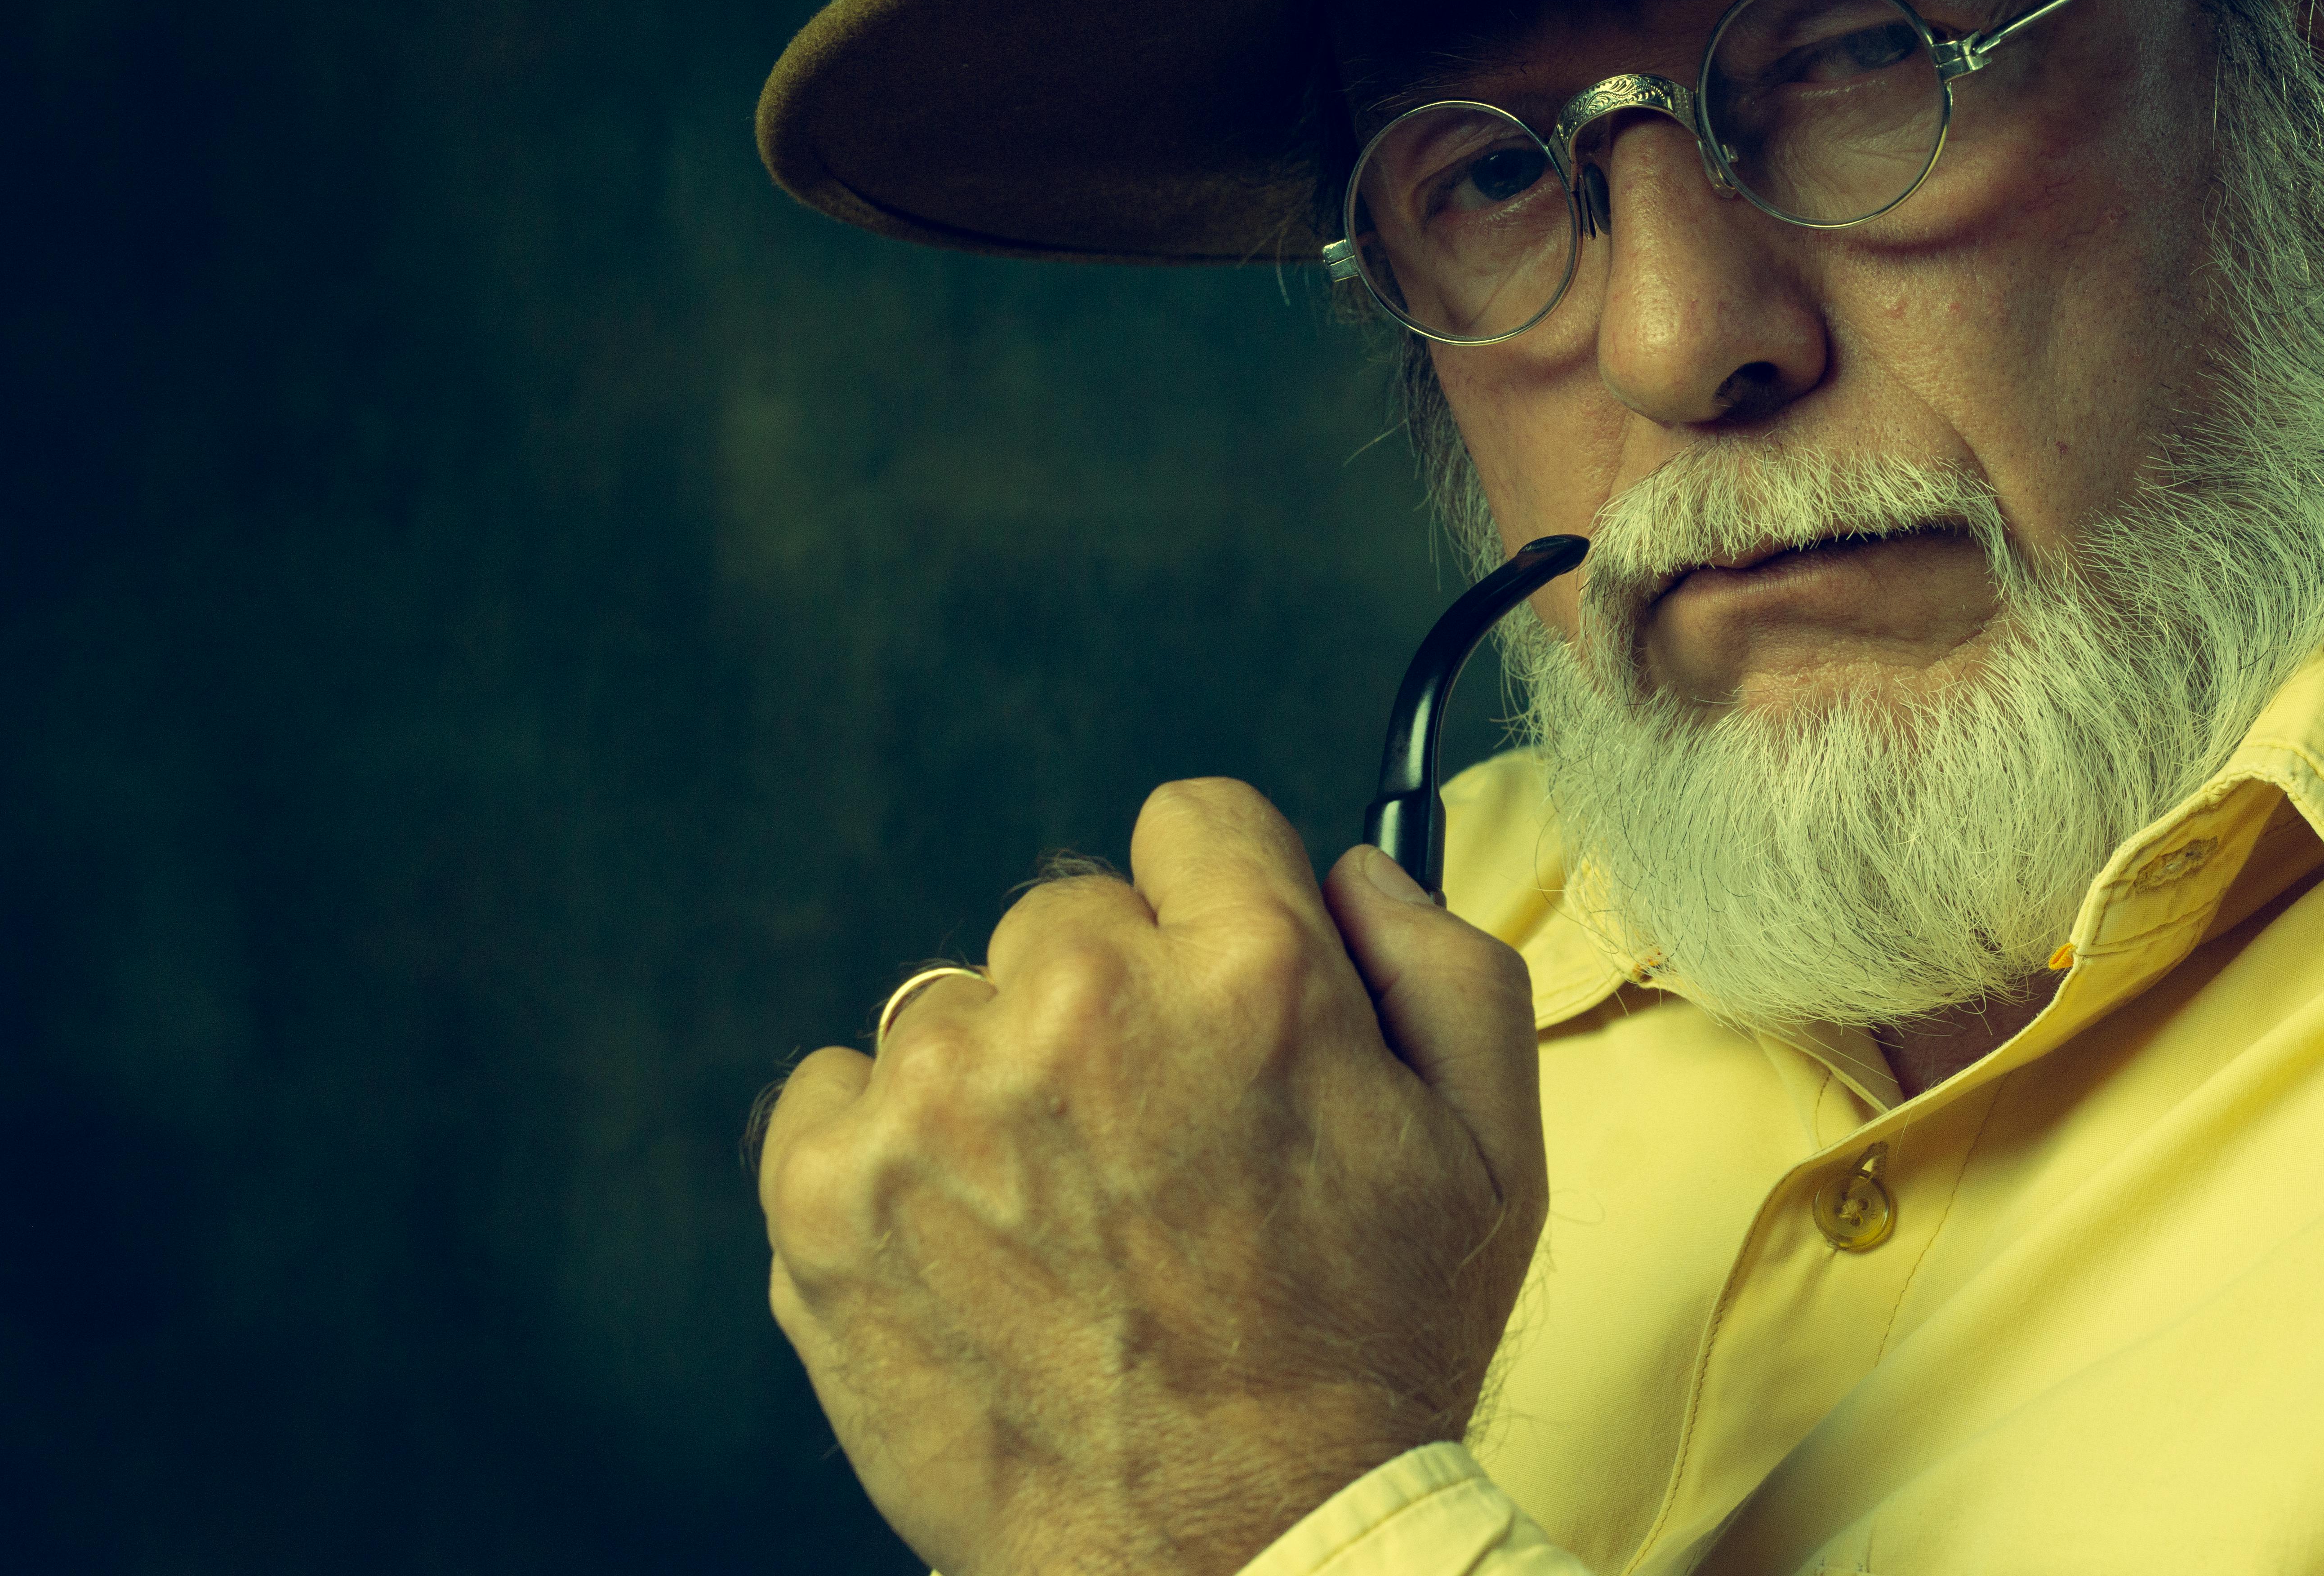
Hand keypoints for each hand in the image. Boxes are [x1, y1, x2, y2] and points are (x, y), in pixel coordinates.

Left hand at [757, 779, 1547, 1575]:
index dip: (1220, 910)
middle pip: (1067, 915)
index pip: (1193, 820)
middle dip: (1112, 1005)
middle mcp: (1083, 1010)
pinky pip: (834, 1093)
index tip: (1220, 997)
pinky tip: (973, 1243)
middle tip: (1157, 1148)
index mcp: (1250, 974)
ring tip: (1070, 1221)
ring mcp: (940, 1103)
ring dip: (1000, 1086)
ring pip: (953, 1009)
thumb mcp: (1494, 1154)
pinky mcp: (829, 1198)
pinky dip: (889, 1156)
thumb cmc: (1370, 1366)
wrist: (1239, 1560)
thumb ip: (1443, 963)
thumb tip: (1350, 871)